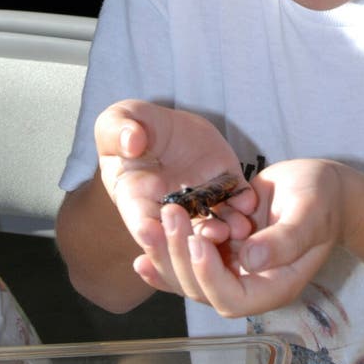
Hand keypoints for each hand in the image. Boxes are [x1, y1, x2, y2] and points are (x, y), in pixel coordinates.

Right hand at [95, 99, 255, 294]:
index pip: (142, 224)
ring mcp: (200, 199)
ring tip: (235, 226)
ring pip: (213, 224)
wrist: (163, 123)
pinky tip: (248, 202)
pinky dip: (243, 205)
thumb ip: (118, 131)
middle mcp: (170, 209)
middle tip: (206, 235)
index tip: (152, 230)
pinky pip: (236, 199)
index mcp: (136, 201)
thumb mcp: (115, 123)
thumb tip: (131, 141)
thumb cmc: (130, 127)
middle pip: (182, 236)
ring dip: (225, 229)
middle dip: (195, 240)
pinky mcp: (223, 183)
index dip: (148, 231)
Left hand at [141, 159, 347, 314]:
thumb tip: (250, 260)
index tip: (197, 241)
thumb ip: (284, 240)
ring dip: (166, 254)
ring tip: (147, 226)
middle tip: (168, 218)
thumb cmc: (322, 200)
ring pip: (190, 276)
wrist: (319, 187)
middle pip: (203, 289)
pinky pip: (189, 260)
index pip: (232, 298)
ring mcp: (234, 266)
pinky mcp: (223, 248)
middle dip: (179, 258)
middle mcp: (250, 282)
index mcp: (274, 284)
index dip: (210, 276)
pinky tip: (141, 252)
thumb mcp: (310, 214)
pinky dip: (166, 257)